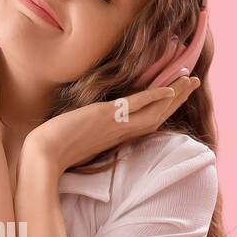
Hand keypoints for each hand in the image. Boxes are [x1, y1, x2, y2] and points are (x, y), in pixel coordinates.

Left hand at [23, 73, 201, 175]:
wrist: (43, 157)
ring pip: (155, 110)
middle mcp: (121, 133)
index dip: (164, 109)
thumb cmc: (54, 150)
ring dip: (175, 95)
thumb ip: (91, 132)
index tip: (175, 95)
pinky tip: (169, 88)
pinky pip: (137, 106)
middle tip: (193, 81)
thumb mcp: (79, 139)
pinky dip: (154, 97)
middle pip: (159, 116)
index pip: (147, 122)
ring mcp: (116, 126)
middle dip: (178, 99)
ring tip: (190, 79)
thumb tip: (90, 125)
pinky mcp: (107, 117)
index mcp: (117, 138)